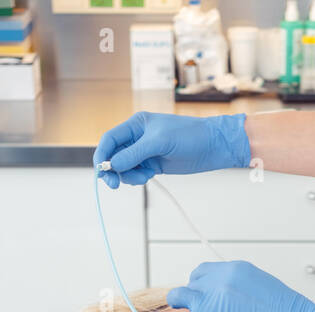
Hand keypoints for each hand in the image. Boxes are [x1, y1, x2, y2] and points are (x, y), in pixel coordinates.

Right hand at [95, 112, 249, 187]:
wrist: (212, 146)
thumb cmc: (189, 136)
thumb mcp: (159, 142)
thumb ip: (134, 154)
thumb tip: (113, 165)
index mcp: (136, 124)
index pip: (110, 139)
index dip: (102, 155)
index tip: (102, 171)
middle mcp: (137, 137)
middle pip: (114, 155)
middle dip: (112, 170)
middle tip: (115, 184)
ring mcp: (145, 152)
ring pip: (124, 167)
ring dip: (128, 176)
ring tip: (143, 178)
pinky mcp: (153, 164)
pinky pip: (136, 173)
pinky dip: (137, 178)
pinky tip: (149, 176)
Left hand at [149, 261, 314, 311]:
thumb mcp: (263, 290)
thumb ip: (240, 292)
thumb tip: (228, 305)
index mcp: (235, 269)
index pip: (206, 274)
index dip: (203, 290)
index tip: (205, 300)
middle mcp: (220, 278)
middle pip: (191, 284)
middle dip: (193, 298)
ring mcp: (212, 297)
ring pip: (180, 297)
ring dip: (182, 308)